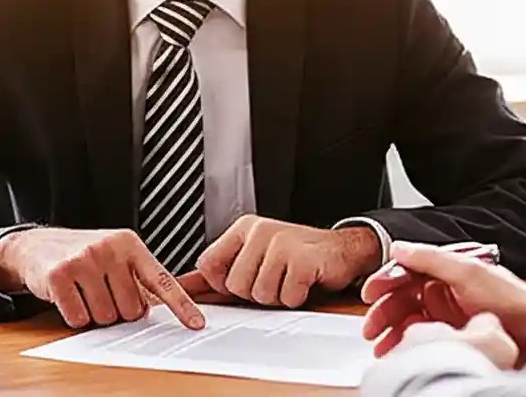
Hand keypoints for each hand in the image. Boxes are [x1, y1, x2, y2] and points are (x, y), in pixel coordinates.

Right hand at [0, 227, 205, 329]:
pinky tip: (69, 296)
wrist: (38, 245)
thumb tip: (163, 309)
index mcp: (130, 244)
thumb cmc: (84, 254)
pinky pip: (79, 318)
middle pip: (131, 310)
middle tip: (102, 292)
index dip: (181, 305)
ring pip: (106, 317)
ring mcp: (84, 260)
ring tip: (85, 292)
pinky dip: (75, 316)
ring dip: (95, 314)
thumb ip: (139, 278)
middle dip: (118, 310)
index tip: (196, 323)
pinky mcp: (60, 275)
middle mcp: (109, 249)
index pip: (161, 279)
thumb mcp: (116, 256)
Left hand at [194, 216, 382, 307]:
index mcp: (244, 229)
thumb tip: (182, 287)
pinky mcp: (302, 259)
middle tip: (277, 278)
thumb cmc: (297, 257)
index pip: (208, 266)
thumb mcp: (253, 259)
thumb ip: (217, 274)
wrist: (343, 251)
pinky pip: (286, 296)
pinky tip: (305, 282)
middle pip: (234, 285)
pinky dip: (297, 297)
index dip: (225, 284)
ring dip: (278, 296)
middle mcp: (260, 231)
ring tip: (291, 279)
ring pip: (259, 294)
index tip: (248, 278)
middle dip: (255, 293)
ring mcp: (282, 242)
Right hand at [363, 241, 525, 362]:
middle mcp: (447, 291)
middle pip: (404, 299)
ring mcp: (450, 315)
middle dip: (384, 313)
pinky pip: (424, 339)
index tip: (368, 294)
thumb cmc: (513, 300)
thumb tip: (399, 247)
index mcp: (449, 270)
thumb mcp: (468, 272)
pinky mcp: (456, 337)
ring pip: (410, 321)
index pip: (407, 272)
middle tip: (370, 329)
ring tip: (382, 347)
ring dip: (392, 332)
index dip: (385, 281)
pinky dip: (408, 345)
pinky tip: (400, 352)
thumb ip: (431, 258)